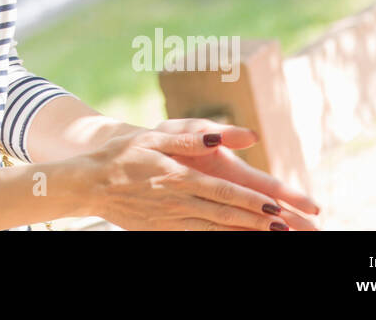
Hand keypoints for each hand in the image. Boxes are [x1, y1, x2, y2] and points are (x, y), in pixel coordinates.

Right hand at [72, 126, 309, 229]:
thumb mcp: (150, 137)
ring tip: (270, 236)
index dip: (250, 202)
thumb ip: (186, 139)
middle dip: (257, 223)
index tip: (276, 208)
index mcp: (178, 177)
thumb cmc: (120, 155)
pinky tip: (231, 238)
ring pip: (214, 229)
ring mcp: (169, 219)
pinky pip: (196, 235)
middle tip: (286, 228)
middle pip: (224, 215)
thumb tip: (216, 137)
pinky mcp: (161, 229)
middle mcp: (177, 201)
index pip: (223, 192)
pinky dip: (218, 238)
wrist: (89, 184)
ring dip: (243, 233)